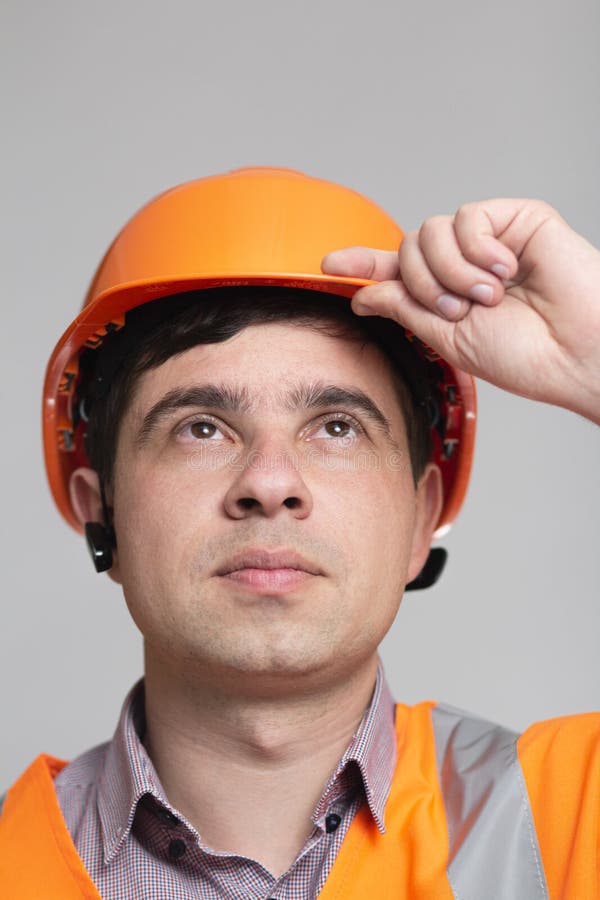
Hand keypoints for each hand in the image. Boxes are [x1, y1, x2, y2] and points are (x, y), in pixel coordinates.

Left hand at [322, 199, 599, 423]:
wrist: (575, 352)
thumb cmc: (524, 354)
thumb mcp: (447, 337)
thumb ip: (404, 307)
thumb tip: (362, 293)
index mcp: (448, 295)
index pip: (397, 272)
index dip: (363, 263)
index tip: (327, 263)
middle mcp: (465, 265)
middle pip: (408, 249)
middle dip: (422, 284)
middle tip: (457, 311)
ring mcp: (490, 241)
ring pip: (430, 231)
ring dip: (450, 271)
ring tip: (488, 298)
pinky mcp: (517, 218)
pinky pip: (467, 217)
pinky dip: (478, 250)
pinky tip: (507, 272)